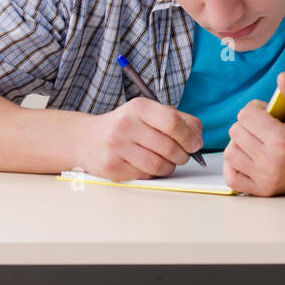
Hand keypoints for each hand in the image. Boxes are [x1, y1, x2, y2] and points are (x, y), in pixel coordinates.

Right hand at [76, 97, 203, 180]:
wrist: (86, 138)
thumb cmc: (125, 125)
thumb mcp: (148, 112)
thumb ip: (176, 119)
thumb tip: (197, 135)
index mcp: (139, 107)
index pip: (172, 123)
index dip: (189, 137)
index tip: (195, 144)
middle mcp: (126, 125)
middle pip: (169, 147)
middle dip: (183, 155)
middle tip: (183, 156)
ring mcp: (117, 148)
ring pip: (158, 165)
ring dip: (170, 167)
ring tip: (167, 162)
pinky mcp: (112, 168)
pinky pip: (144, 176)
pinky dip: (153, 174)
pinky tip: (149, 166)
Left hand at [223, 73, 284, 195]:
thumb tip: (281, 77)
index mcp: (282, 140)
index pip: (245, 115)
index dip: (255, 108)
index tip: (267, 112)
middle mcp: (271, 162)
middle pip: (235, 132)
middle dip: (247, 124)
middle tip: (263, 125)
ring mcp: (266, 179)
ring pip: (230, 153)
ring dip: (239, 143)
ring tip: (256, 140)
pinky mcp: (264, 190)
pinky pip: (232, 178)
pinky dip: (234, 166)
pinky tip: (247, 157)